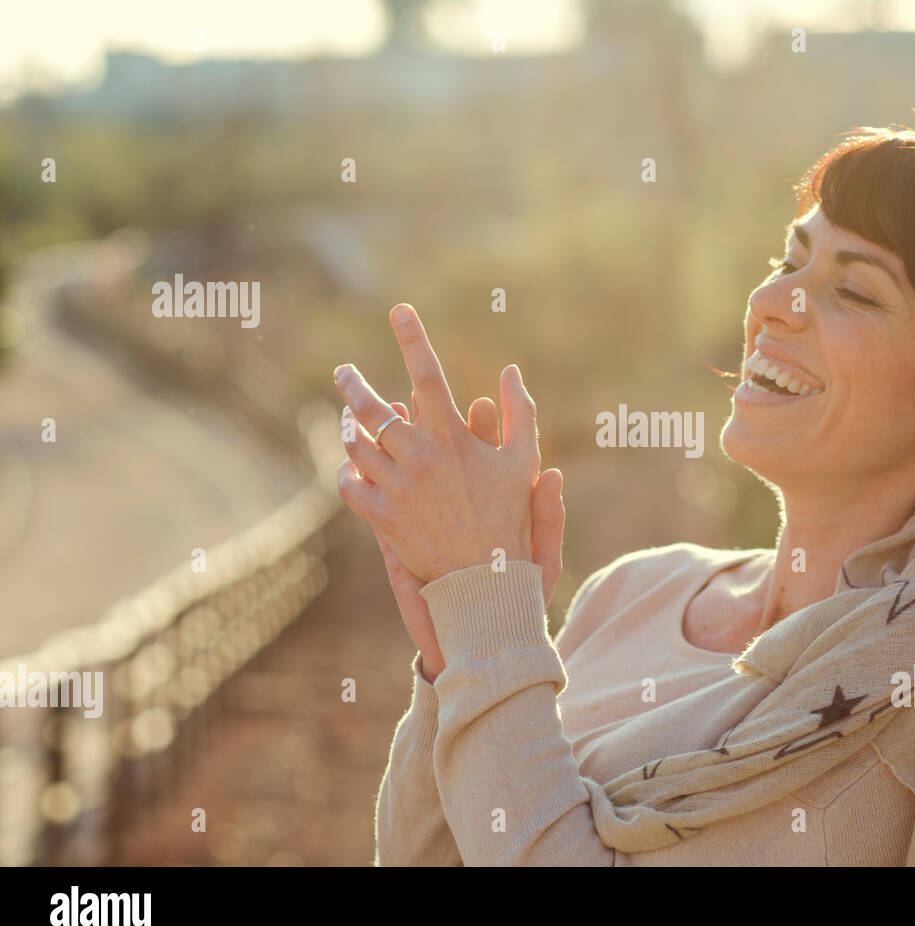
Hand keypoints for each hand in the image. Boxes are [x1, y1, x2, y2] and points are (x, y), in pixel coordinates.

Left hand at [334, 303, 560, 661]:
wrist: (486, 579)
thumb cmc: (509, 516)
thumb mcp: (522, 461)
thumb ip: (520, 412)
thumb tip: (511, 370)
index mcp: (453, 439)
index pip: (427, 375)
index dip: (413, 338)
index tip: (398, 310)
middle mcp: (420, 459)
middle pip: (373, 409)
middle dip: (354, 385)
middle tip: (344, 372)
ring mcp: (397, 488)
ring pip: (357, 445)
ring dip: (349, 426)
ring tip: (348, 417)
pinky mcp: (382, 518)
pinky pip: (350, 484)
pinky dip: (348, 470)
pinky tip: (351, 463)